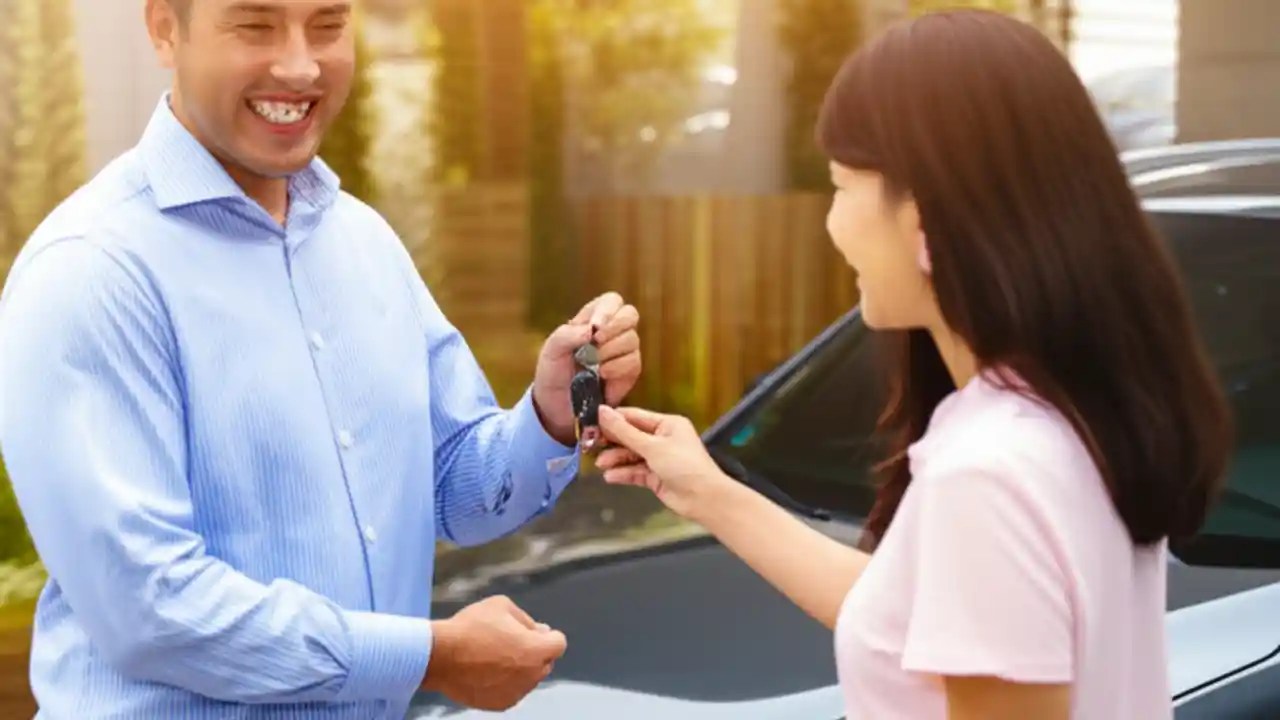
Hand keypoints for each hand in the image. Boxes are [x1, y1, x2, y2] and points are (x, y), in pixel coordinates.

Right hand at [422, 595, 567, 710]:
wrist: (440, 657)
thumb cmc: (470, 627)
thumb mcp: (501, 605)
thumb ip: (526, 618)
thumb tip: (539, 630)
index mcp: (536, 649)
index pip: (558, 643)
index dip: (548, 635)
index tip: (534, 632)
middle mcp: (531, 675)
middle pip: (545, 662)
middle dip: (535, 651)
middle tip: (509, 641)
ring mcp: (517, 692)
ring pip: (528, 678)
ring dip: (520, 668)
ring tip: (493, 655)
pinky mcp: (501, 704)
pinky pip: (512, 691)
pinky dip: (505, 682)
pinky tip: (486, 670)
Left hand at [533, 292, 641, 444]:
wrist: (557, 405)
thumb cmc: (553, 373)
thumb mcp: (551, 350)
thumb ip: (567, 334)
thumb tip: (592, 329)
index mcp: (593, 319)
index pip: (611, 301)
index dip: (607, 310)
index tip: (595, 328)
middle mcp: (612, 332)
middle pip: (630, 314)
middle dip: (614, 328)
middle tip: (596, 343)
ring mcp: (623, 351)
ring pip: (632, 339)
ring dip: (611, 351)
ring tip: (593, 364)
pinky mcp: (630, 371)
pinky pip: (634, 361)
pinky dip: (617, 367)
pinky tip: (602, 374)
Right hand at [594, 406, 732, 521]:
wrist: (703, 498)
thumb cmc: (686, 467)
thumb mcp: (652, 446)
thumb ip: (624, 431)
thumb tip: (603, 412)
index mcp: (667, 424)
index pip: (634, 417)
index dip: (613, 420)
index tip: (593, 421)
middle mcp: (663, 439)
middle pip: (631, 436)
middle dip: (612, 442)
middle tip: (591, 444)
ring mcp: (660, 459)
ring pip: (631, 456)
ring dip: (616, 459)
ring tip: (601, 464)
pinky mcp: (656, 477)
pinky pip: (635, 472)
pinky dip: (623, 474)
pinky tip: (611, 476)